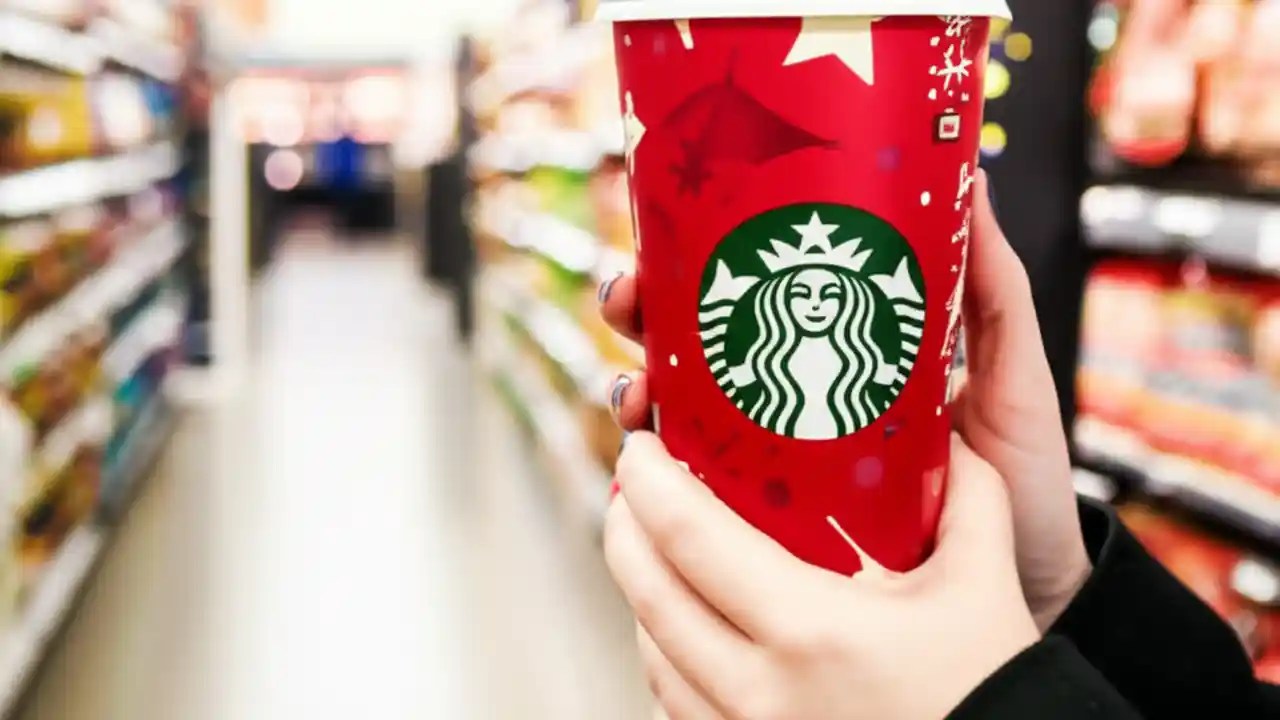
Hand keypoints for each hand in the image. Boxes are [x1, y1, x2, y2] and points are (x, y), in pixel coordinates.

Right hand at [598, 170, 1089, 629]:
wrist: (1036, 593)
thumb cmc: (1029, 484)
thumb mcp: (1014, 376)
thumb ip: (994, 292)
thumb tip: (975, 180)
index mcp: (847, 350)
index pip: (756, 291)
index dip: (694, 260)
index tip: (662, 237)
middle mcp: (801, 397)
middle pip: (697, 342)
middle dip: (643, 315)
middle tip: (627, 303)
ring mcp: (784, 462)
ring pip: (684, 414)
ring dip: (640, 391)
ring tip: (636, 395)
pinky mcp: (780, 526)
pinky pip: (707, 491)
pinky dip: (667, 474)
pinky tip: (652, 465)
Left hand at [606, 433, 1038, 719]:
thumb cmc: (990, 690)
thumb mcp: (983, 584)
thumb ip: (967, 496)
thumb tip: (945, 436)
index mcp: (809, 627)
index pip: (687, 535)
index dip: (647, 480)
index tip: (641, 444)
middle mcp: (758, 687)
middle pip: (646, 590)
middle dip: (624, 524)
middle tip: (635, 484)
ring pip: (651, 649)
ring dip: (641, 587)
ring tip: (653, 542)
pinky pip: (674, 699)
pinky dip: (665, 649)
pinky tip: (685, 619)